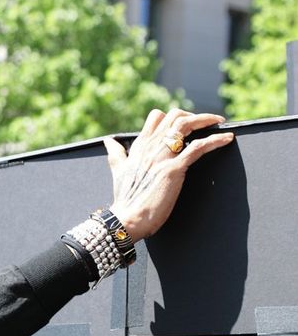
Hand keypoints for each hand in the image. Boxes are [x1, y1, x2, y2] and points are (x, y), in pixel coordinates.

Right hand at [104, 108, 234, 241]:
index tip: (187, 124)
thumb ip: (116, 154)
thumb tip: (108, 141)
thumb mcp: (118, 171)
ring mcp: (162, 157)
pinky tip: (227, 139)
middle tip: (207, 124)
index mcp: (139, 147)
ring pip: (185, 124)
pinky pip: (198, 147)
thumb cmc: (125, 200)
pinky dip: (215, 140)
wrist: (126, 219)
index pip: (156, 118)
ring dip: (206, 120)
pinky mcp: (173, 169)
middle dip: (194, 115)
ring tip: (220, 123)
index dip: (173, 117)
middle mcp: (150, 147)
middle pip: (174, 116)